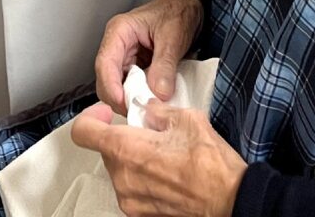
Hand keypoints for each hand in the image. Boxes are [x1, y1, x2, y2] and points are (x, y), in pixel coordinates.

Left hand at [70, 100, 245, 216]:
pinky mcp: (141, 215)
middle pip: (106, 150)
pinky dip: (143, 178)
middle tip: (150, 132)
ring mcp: (130, 201)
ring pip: (120, 170)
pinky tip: (167, 173)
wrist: (231, 200)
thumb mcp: (186, 119)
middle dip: (124, 137)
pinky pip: (131, 189)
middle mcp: (123, 179)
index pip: (83, 132)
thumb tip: (146, 109)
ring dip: (134, 159)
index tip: (106, 113)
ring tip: (164, 155)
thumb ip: (156, 111)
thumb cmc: (212, 166)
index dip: (92, 116)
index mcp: (127, 150)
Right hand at [94, 0, 202, 114]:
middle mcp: (117, 46)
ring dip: (130, 100)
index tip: (124, 103)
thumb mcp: (173, 36)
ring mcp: (125, 58)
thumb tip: (158, 92)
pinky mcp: (135, 68)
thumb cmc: (177, 11)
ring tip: (147, 107)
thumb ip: (164, 65)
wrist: (190, 8)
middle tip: (139, 111)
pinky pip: (131, 88)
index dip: (111, 87)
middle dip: (119, 98)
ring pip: (117, 87)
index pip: (105, 63)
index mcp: (120, 31)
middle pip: (106, 79)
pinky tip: (151, 101)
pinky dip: (139, 97)